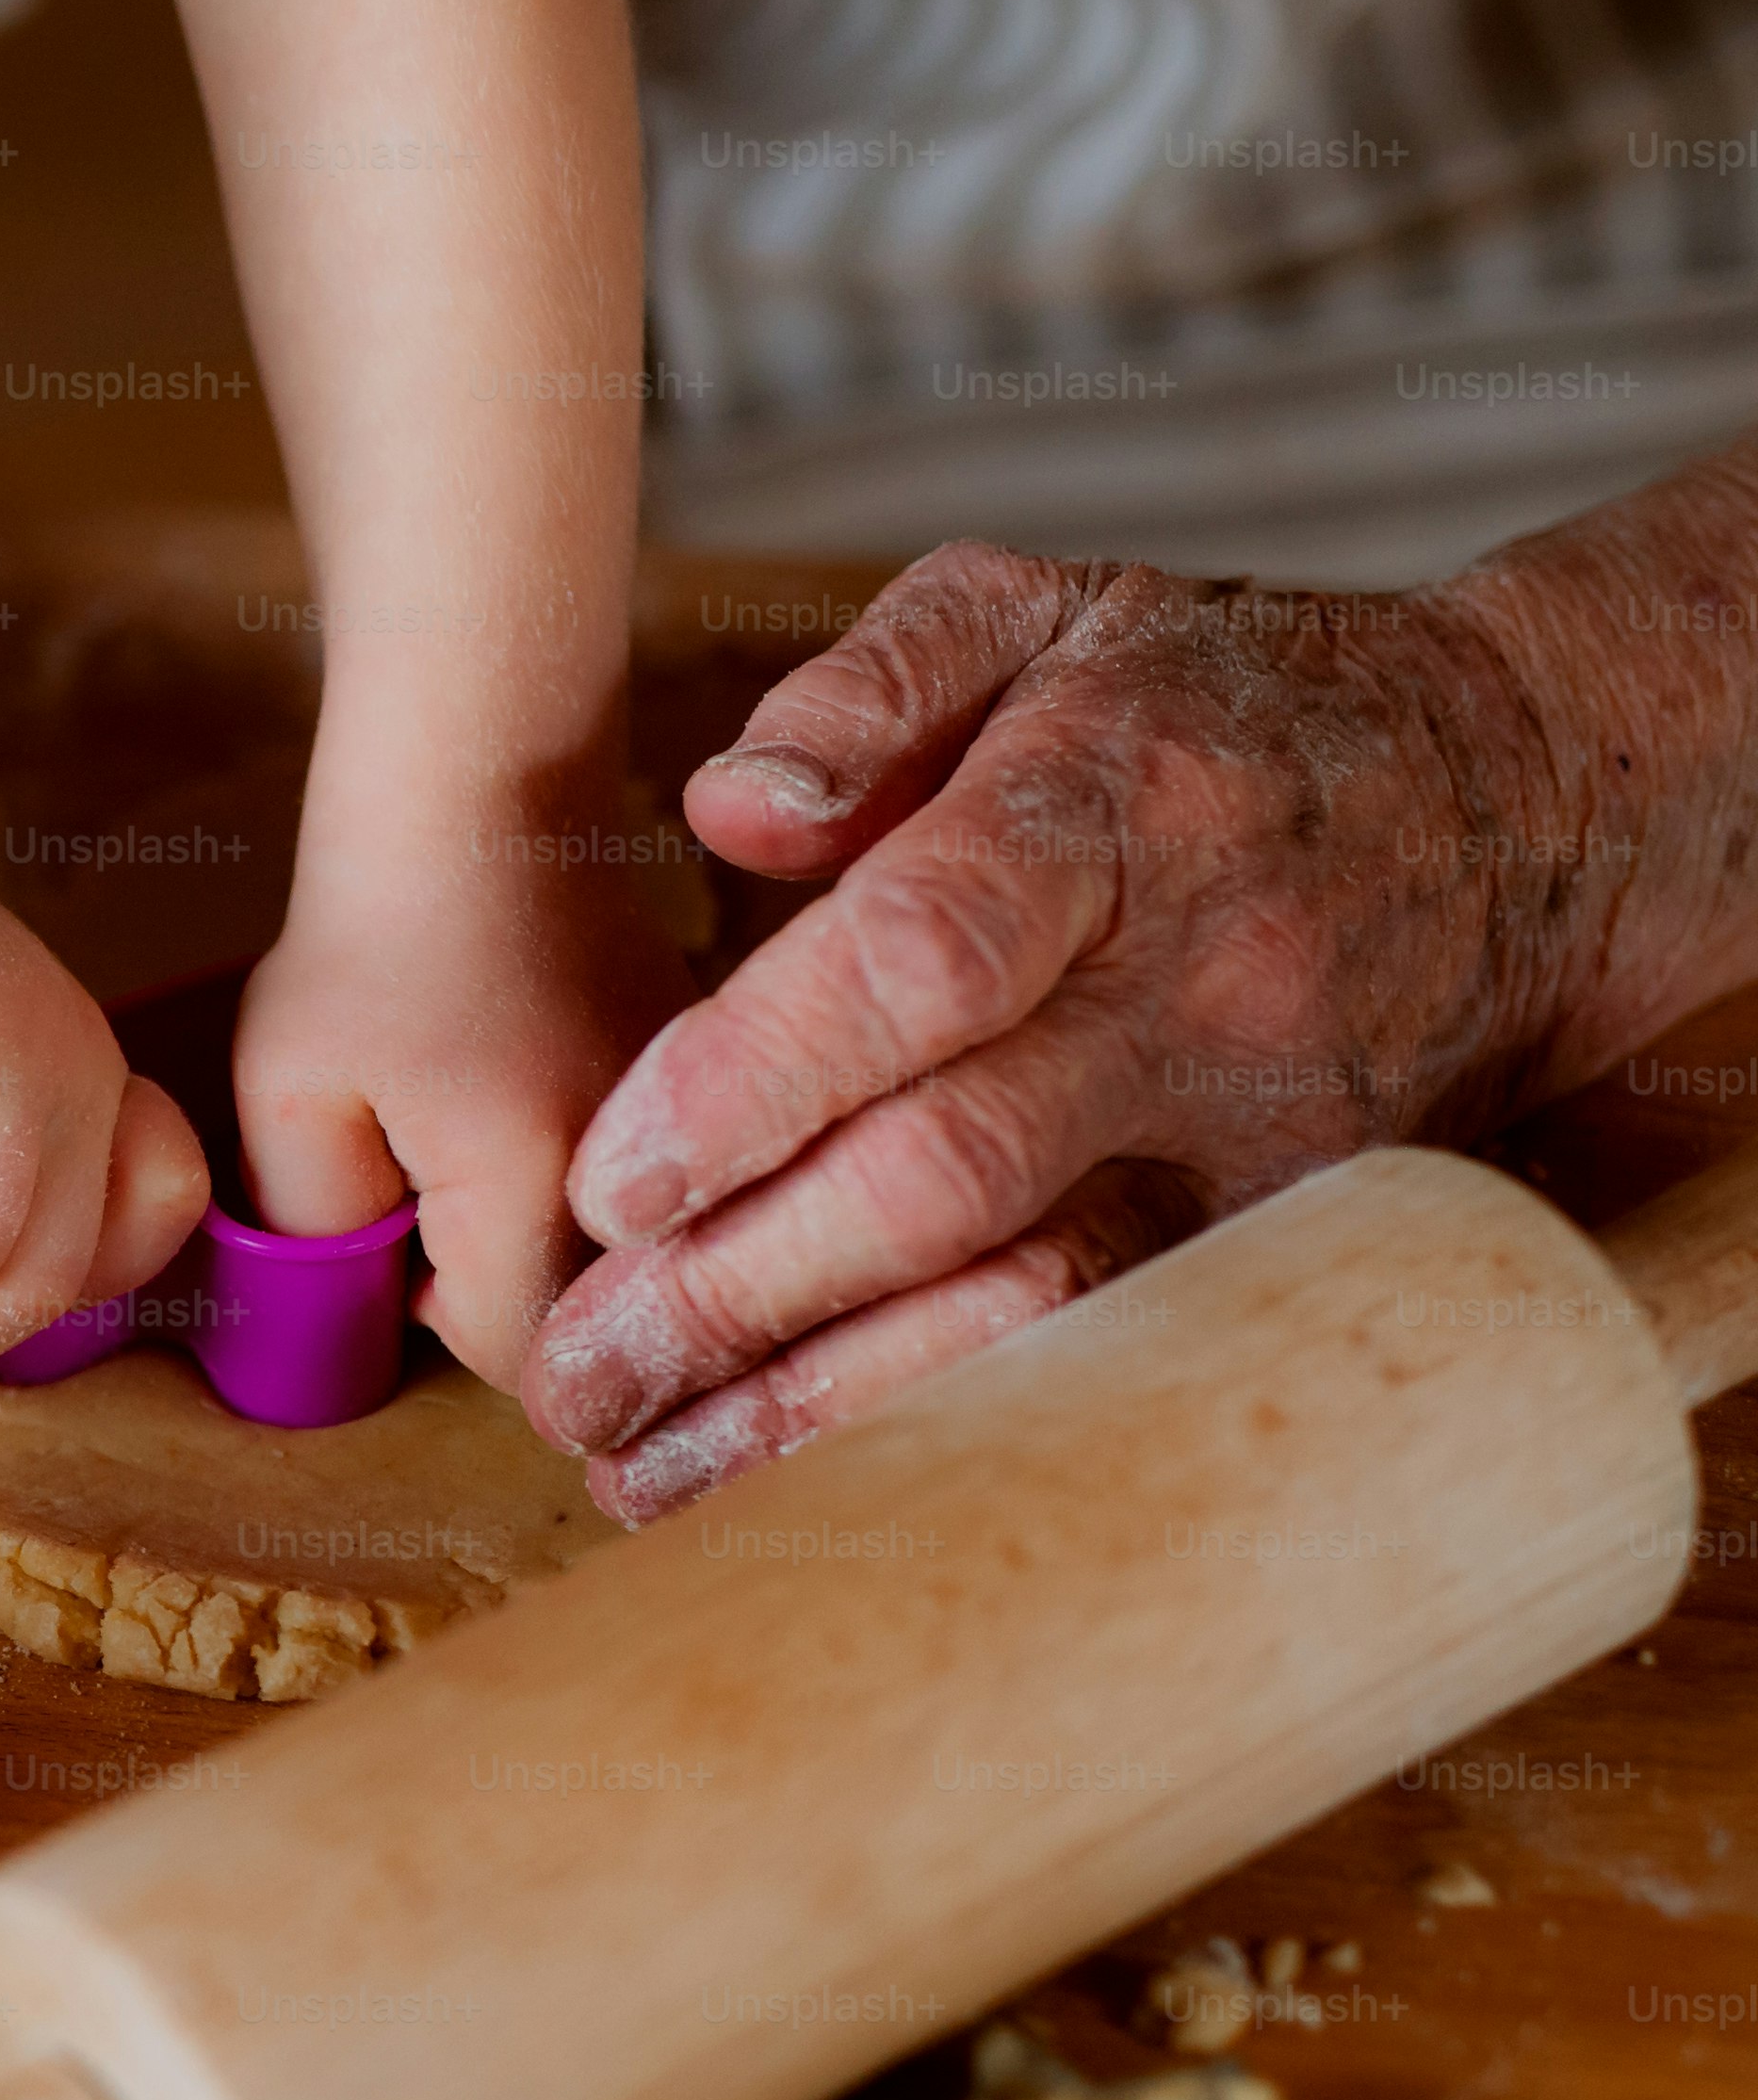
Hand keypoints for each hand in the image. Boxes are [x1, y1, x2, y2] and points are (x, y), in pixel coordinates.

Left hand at [232, 826, 694, 1388]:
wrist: (486, 798)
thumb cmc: (371, 939)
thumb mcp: (293, 1104)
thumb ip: (317, 1246)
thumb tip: (360, 1336)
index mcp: (560, 1182)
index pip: (528, 1364)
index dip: (438, 1321)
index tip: (397, 1224)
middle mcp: (679, 1174)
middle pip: (595, 1335)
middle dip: (500, 1292)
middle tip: (429, 1163)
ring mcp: (724, 1137)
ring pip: (631, 1276)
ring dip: (546, 1241)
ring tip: (480, 1124)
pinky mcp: (728, 1107)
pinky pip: (668, 1208)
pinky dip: (599, 1190)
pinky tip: (535, 1102)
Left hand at [523, 540, 1588, 1517]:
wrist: (1522, 800)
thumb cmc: (1212, 709)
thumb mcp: (1041, 614)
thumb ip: (868, 686)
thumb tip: (734, 809)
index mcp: (1110, 812)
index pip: (922, 957)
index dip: (754, 1082)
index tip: (610, 1184)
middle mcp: (1195, 989)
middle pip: (955, 1170)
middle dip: (743, 1290)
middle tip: (576, 1371)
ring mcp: (1259, 1135)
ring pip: (1036, 1305)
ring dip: (824, 1408)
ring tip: (642, 1464)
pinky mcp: (1293, 1241)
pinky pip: (1105, 1360)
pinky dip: (940, 1438)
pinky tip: (787, 1484)